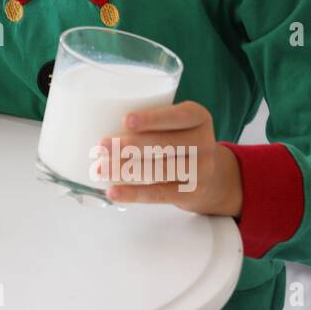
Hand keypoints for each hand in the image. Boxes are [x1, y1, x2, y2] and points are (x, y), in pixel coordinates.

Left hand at [93, 101, 242, 216]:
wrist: (211, 175)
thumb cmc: (179, 141)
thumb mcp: (176, 124)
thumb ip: (151, 121)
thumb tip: (101, 123)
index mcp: (199, 117)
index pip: (178, 116)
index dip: (152, 119)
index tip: (126, 120)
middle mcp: (205, 142)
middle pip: (165, 144)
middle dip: (130, 146)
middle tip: (101, 146)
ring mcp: (202, 169)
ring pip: (159, 169)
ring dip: (126, 169)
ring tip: (100, 168)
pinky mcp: (192, 193)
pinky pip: (160, 193)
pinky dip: (134, 193)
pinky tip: (113, 192)